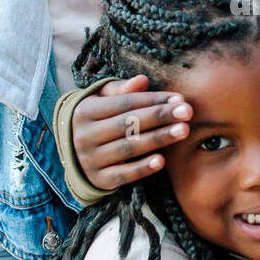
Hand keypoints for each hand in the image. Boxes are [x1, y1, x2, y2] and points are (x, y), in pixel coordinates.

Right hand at [72, 74, 193, 190]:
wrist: (72, 155)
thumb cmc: (97, 121)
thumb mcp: (101, 101)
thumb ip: (122, 90)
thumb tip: (143, 80)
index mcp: (85, 111)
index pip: (124, 103)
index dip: (153, 100)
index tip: (179, 98)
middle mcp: (85, 135)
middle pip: (128, 124)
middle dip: (160, 116)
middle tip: (187, 112)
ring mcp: (90, 159)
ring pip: (128, 148)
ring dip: (158, 139)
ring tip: (183, 130)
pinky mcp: (100, 179)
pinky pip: (123, 175)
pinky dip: (142, 168)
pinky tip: (162, 161)